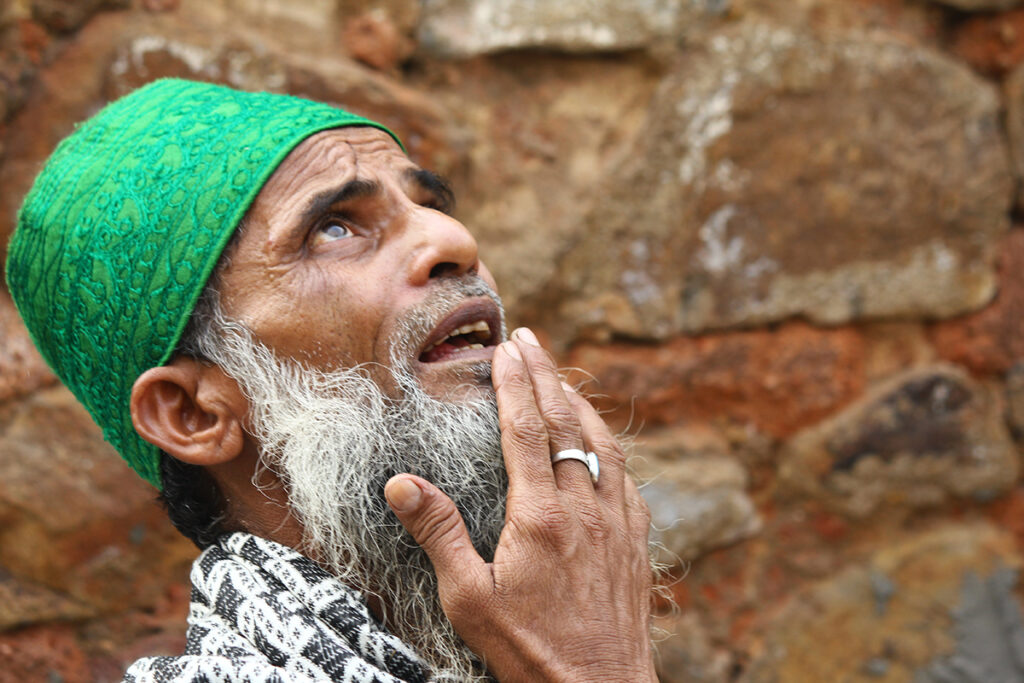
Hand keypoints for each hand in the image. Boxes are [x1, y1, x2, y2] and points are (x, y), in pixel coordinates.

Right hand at [385, 327, 655, 681]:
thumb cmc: (528, 649)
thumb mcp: (469, 598)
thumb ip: (439, 534)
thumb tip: (402, 483)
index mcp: (541, 516)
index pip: (527, 430)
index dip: (515, 384)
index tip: (506, 350)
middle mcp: (585, 508)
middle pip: (566, 422)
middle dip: (546, 374)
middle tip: (530, 339)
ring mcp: (617, 522)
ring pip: (601, 442)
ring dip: (579, 401)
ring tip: (561, 375)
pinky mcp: (635, 540)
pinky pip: (625, 474)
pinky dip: (608, 442)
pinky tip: (600, 439)